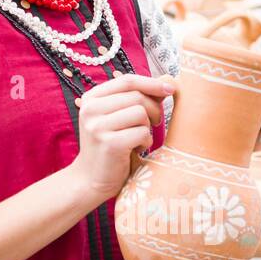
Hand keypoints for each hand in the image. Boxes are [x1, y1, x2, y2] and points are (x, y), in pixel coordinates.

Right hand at [71, 73, 175, 202]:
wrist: (90, 179)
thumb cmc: (111, 147)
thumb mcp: (121, 118)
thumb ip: (139, 98)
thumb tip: (168, 79)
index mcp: (91, 98)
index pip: (127, 80)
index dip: (151, 83)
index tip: (170, 88)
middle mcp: (90, 109)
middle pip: (136, 96)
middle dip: (153, 110)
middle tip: (153, 124)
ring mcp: (97, 126)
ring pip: (140, 113)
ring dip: (147, 127)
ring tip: (138, 139)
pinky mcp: (109, 143)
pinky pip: (142, 133)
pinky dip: (145, 142)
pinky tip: (135, 150)